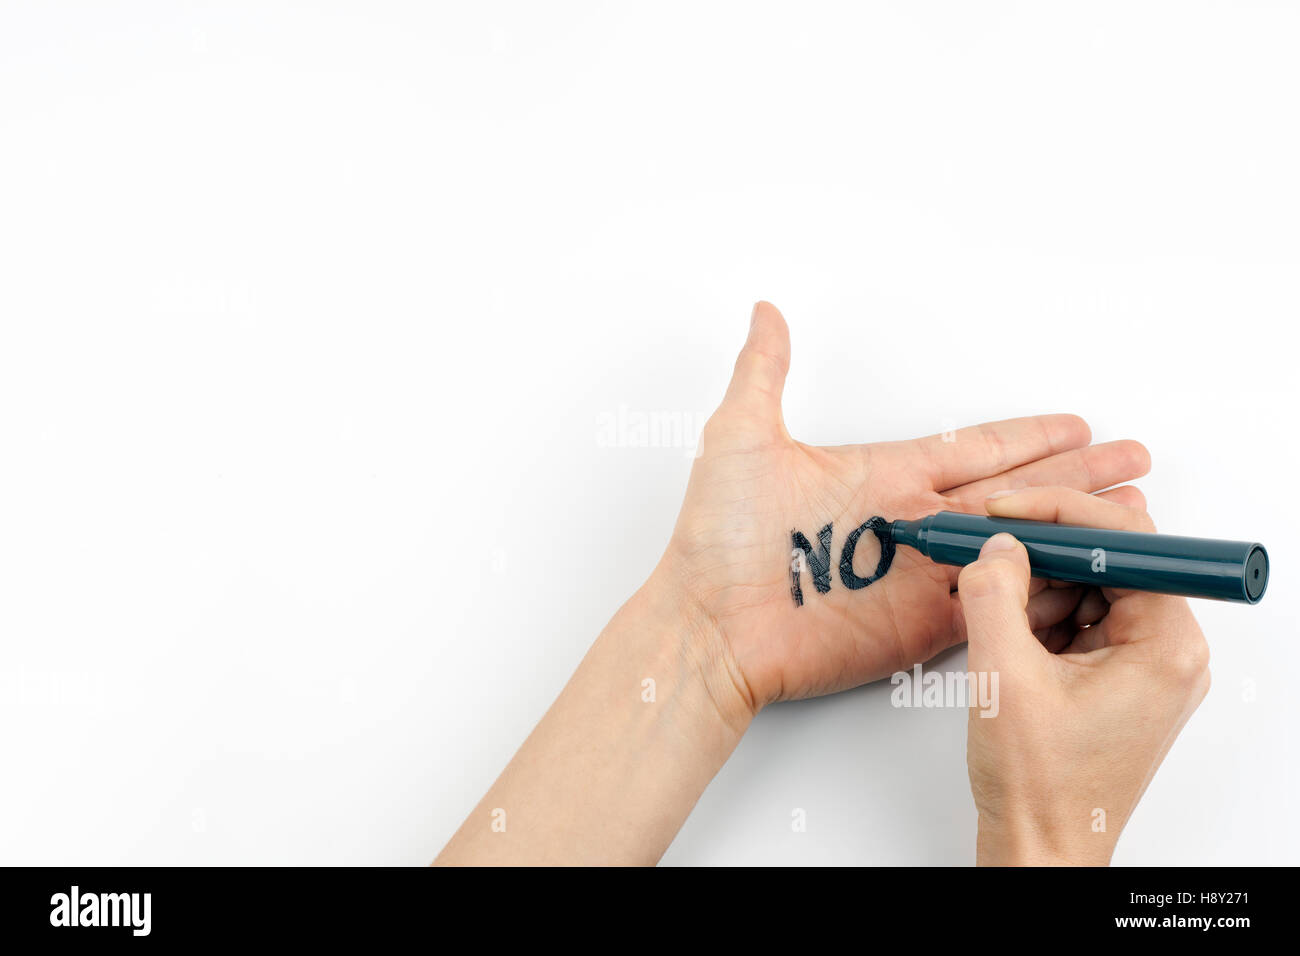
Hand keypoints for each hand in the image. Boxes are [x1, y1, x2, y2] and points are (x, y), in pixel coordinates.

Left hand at [659, 302, 1150, 718]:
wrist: (710, 625)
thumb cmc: (718, 538)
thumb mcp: (740, 436)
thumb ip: (764, 371)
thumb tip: (765, 311)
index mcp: (883, 474)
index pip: (974, 448)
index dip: (1026, 435)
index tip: (1076, 422)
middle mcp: (911, 521)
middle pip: (1013, 490)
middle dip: (1074, 474)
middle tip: (1131, 459)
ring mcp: (920, 575)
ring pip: (1015, 542)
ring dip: (1072, 527)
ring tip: (1131, 512)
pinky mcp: (920, 626)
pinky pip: (994, 601)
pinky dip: (1041, 587)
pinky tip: (1083, 572)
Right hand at [959, 486, 1209, 864]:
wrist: (1039, 848)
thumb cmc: (1041, 785)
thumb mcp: (1003, 675)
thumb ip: (995, 594)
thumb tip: (994, 545)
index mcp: (1165, 645)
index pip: (1127, 541)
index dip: (1060, 514)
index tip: (1006, 511)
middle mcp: (1168, 652)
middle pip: (1108, 562)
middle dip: (1041, 557)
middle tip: (987, 558)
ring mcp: (1145, 667)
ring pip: (1089, 589)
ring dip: (1035, 591)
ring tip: (996, 620)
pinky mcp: (1118, 681)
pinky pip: (1080, 622)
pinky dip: (1038, 619)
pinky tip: (1007, 640)